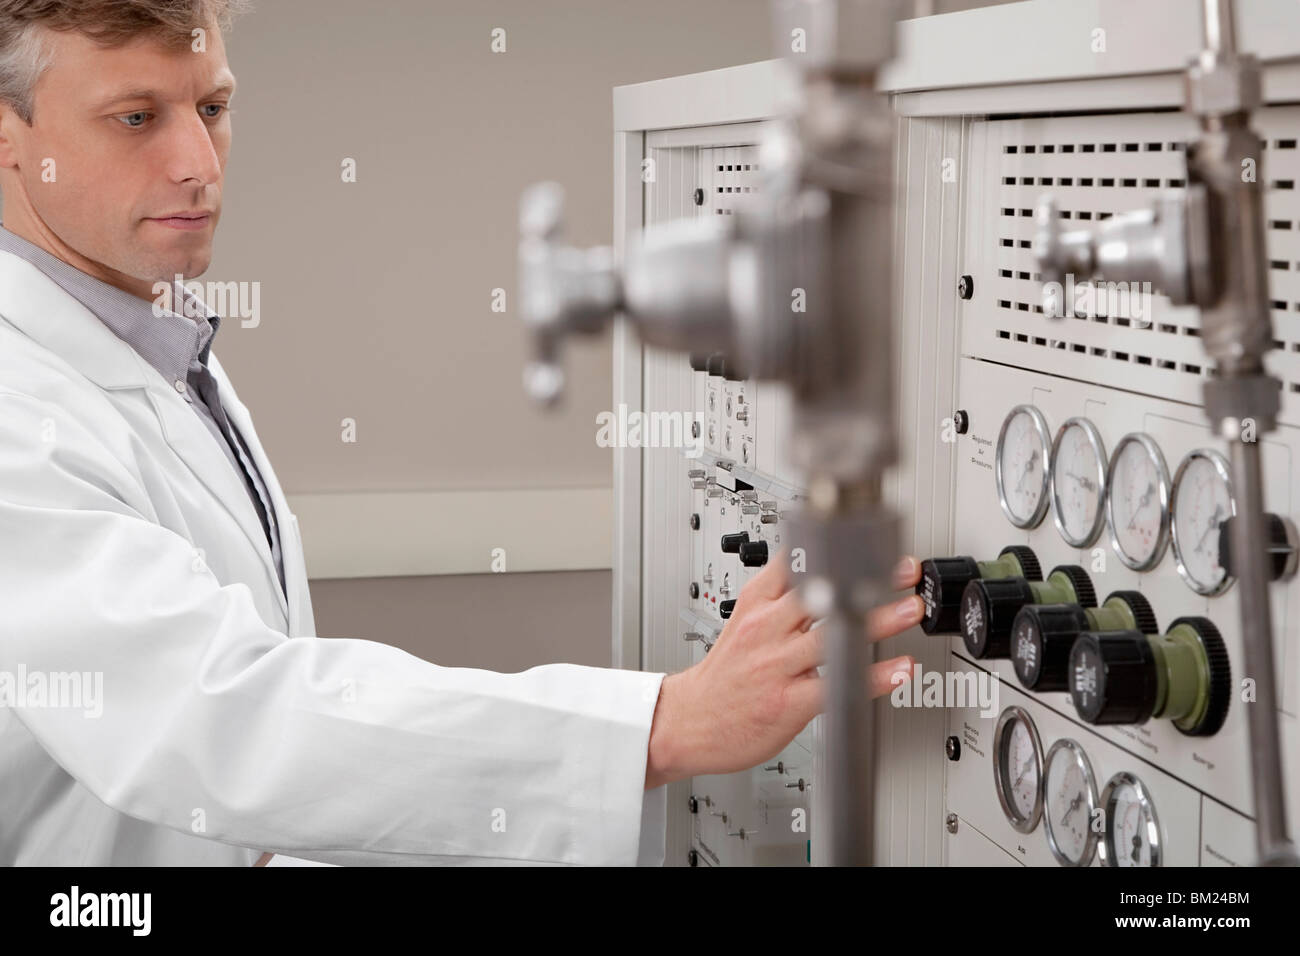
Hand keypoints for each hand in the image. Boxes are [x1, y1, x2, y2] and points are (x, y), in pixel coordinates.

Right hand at [644, 552, 921, 788]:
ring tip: (909, 609)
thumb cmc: (725, 675)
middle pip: (819, 595)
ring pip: (831, 637)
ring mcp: (776, 665)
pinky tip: (897, 670)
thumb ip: (784, 598)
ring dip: (876, 622)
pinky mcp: (787, 702)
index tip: (869, 539)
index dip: (835, 550)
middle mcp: (767, 629)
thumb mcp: (744, 620)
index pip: (794, 563)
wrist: (689, 721)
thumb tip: (825, 573)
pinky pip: (835, 686)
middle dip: (864, 580)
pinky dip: (870, 678)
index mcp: (756, 603)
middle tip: (901, 569)